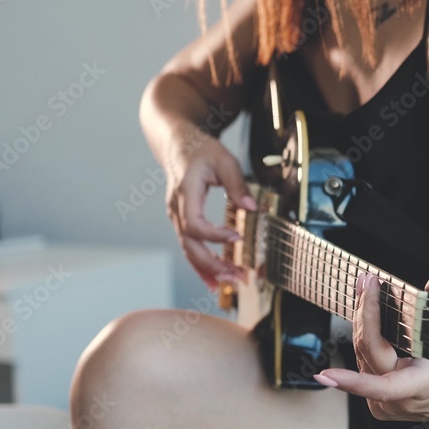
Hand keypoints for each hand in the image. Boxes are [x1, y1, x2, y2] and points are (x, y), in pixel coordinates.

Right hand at [165, 132, 256, 289]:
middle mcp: (176, 208)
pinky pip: (189, 247)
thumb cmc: (201, 150)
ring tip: (229, 282)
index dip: (215, 236)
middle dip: (212, 264)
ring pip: (188, 250)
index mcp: (185, 192)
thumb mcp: (224, 160)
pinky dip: (200, 265)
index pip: (195, 224)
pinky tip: (213, 280)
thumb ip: (238, 184)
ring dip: (208, 269)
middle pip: (190, 244)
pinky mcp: (181, 221)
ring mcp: (176, 216)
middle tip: (237, 276)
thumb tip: (252, 207)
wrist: (178, 145)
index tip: (238, 238)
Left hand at [314, 272, 428, 423]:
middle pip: (368, 351)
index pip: (381, 385)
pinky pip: (365, 363)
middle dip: (365, 312)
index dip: (352, 382)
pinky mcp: (379, 402)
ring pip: (363, 355)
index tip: (326, 374)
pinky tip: (368, 315)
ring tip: (367, 290)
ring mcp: (386, 403)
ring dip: (364, 320)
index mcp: (420, 387)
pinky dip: (367, 337)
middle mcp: (398, 399)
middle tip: (367, 282)